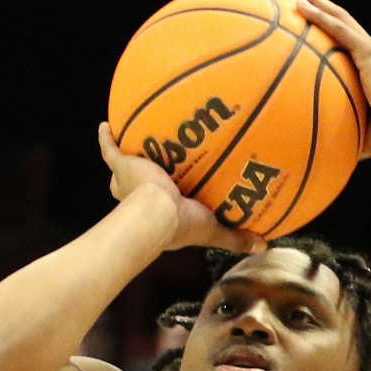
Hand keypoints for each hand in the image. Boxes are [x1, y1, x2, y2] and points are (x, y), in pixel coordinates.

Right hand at [96, 123, 262, 253]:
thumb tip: (264, 247)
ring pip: (124, 168)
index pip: (162, 203)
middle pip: (137, 187)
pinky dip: (106, 137)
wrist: (157, 214)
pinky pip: (110, 149)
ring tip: (134, 139)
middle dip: (140, 178)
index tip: (176, 190)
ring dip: (128, 156)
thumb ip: (235, 236)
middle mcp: (140, 196)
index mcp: (159, 211)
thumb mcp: (213, 230)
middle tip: (152, 163)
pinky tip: (106, 124)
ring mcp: (129, 179)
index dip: (168, 196)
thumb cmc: (182, 224)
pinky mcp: (122, 165)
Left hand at [286, 0, 370, 161]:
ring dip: (314, 1)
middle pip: (338, 21)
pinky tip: (301, 6)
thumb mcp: (351, 131)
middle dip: (316, 3)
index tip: (303, 16)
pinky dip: (320, 16)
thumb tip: (308, 145)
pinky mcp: (370, 54)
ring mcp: (370, 51)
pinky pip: (340, 29)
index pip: (341, 40)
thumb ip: (334, 131)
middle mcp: (368, 54)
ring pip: (338, 17)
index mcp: (366, 68)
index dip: (324, 25)